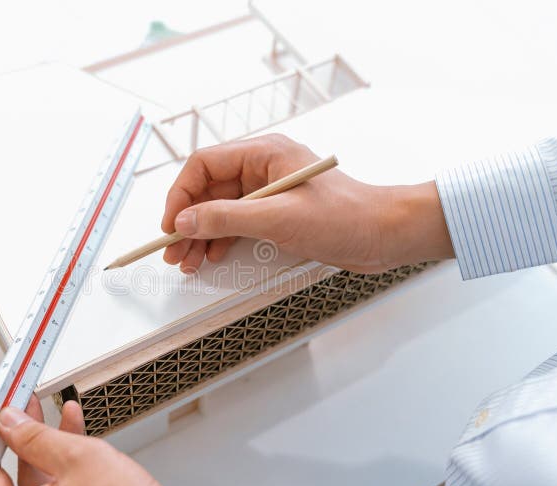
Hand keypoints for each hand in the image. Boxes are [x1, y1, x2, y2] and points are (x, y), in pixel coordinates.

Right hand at [161, 134, 452, 272]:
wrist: (385, 234)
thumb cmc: (345, 216)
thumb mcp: (279, 218)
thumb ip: (227, 217)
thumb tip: (185, 220)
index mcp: (263, 153)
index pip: (204, 165)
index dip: (181, 194)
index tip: (171, 224)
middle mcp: (262, 168)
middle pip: (208, 190)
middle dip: (188, 220)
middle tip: (173, 250)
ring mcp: (268, 192)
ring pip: (220, 209)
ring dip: (201, 234)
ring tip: (188, 261)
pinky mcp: (277, 213)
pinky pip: (237, 222)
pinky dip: (221, 239)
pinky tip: (212, 256)